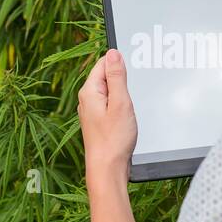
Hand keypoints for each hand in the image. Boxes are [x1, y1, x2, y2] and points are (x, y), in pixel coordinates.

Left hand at [79, 48, 137, 183]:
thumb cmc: (113, 140)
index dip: (120, 63)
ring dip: (122, 94)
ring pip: (109, 91)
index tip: (134, 69)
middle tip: (133, 93)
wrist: (107, 169)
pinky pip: (109, 104)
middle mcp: (87, 99)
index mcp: (89, 91)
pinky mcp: (98, 121)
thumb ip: (117, 76)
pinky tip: (127, 115)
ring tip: (130, 107)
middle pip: (106, 76)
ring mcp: (91, 111)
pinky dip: (120, 105)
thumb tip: (113, 53)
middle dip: (122, 79)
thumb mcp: (120, 103)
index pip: (103, 63)